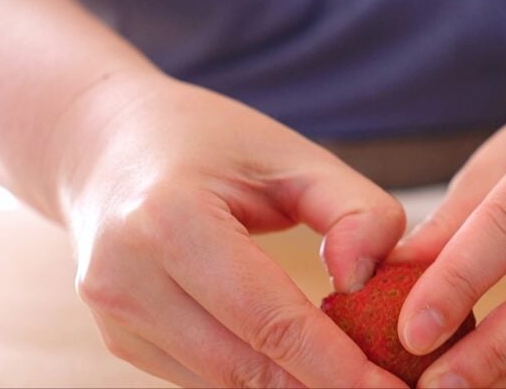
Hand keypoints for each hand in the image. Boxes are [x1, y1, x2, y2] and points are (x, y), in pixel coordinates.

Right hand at [55, 76, 406, 387]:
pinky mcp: (121, 339)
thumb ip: (353, 209)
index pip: (269, 320)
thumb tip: (364, 284)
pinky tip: (300, 365)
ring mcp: (117, 317)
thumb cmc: (211, 141)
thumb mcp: (293, 155)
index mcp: (171, 220)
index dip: (338, 368)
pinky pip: (204, 377)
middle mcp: (128, 280)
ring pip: (224, 385)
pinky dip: (257, 377)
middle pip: (245, 369)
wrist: (110, 146)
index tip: (394, 388)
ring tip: (352, 376)